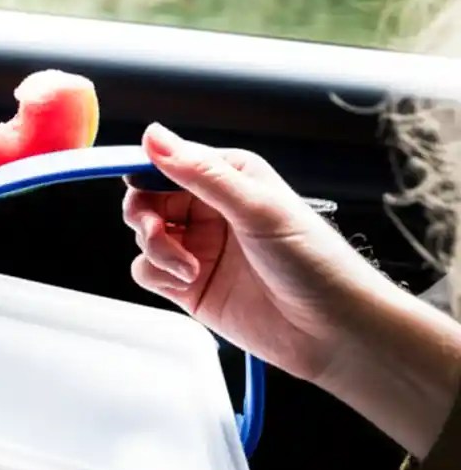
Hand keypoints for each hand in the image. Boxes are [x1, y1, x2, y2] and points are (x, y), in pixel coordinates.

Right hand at [121, 123, 402, 384]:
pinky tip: (188, 280)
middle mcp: (210, 210)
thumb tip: (155, 136)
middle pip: (147, 199)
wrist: (335, 333)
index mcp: (230, 178)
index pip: (169, 161)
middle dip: (144, 214)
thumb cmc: (315, 263)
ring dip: (156, 248)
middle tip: (157, 229)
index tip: (134, 185)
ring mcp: (198, 248)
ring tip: (189, 265)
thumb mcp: (257, 208)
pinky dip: (158, 274)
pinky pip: (147, 270)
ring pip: (143, 235)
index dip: (146, 171)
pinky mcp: (189, 285)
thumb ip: (201, 173)